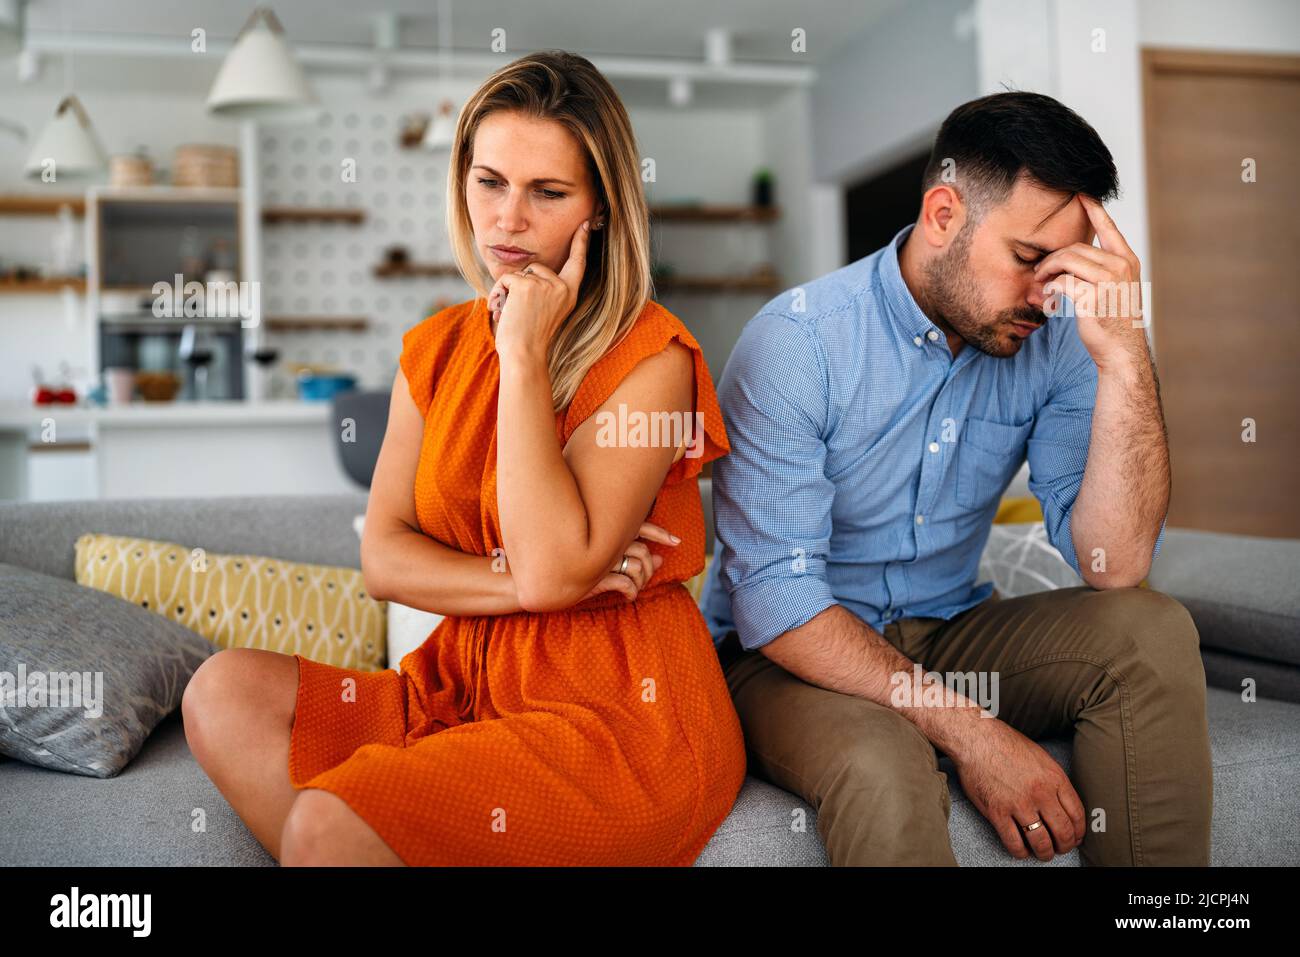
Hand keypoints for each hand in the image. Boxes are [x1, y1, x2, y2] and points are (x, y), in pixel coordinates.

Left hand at [489, 218, 592, 364]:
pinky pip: (507, 278)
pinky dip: (500, 293)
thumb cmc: (528, 340)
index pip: (578, 263)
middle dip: (521, 285)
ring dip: (508, 291)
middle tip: (517, 311)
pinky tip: (504, 310)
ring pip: (519, 274)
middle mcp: (562, 288)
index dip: (581, 242)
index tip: (586, 223)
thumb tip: (525, 274)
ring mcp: (546, 285)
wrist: (524, 355)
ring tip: (510, 314)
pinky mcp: (527, 285)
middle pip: (536, 268)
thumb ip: (543, 291)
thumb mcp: (543, 311)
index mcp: (569, 295)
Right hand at [578, 521, 679, 602]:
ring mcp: (601, 559)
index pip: (641, 526)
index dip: (661, 533)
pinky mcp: (595, 578)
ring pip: (638, 568)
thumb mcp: (607, 560)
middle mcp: (607, 542)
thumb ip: (635, 556)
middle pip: (644, 552)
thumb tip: (661, 559)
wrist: (544, 580)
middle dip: (650, 569)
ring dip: (642, 582)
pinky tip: (628, 596)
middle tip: (645, 580)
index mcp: (609, 532)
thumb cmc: (576, 566)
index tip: (677, 542)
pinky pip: (626, 584)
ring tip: (634, 588)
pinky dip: (632, 592)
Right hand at [951, 717, 1086, 860]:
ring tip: (1043, 853)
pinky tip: (1021, 850)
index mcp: (1054, 778)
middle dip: (1065, 845)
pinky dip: (1020, 852)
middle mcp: (1040, 793)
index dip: (1079, 831)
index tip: (1075, 836)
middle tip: (1061, 848)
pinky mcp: (997, 812)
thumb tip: (1062, 803)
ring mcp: (1018, 804)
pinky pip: (1014, 842)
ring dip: (1045, 852)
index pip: (1077, 814)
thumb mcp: (1040, 757)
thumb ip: (1053, 780)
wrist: (976, 739)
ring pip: (1041, 841)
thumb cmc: (1006, 744)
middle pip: (1063, 831)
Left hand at [1034, 195, 1149, 371]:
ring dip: (1047, 270)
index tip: (1082, 194)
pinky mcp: (1092, 296)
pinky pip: (1061, 281)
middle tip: (1040, 272)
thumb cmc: (1112, 322)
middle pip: (1075, 247)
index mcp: (1127, 261)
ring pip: (1066, 260)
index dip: (1094, 210)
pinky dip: (1049, 289)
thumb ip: (1097, 271)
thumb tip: (1067, 261)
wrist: (1120, 350)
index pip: (1108, 228)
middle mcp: (1120, 266)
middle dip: (1052, 258)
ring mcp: (1108, 280)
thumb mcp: (1112, 290)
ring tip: (1040, 282)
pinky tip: (1048, 299)